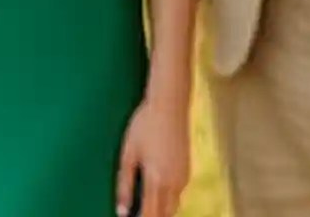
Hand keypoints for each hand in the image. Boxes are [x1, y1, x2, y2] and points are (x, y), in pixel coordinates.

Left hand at [115, 99, 190, 216]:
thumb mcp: (128, 154)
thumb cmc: (145, 125)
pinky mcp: (188, 169)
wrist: (170, 104)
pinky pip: (179, 194)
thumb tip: (121, 211)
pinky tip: (156, 194)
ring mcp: (183, 176)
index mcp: (156, 179)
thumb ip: (124, 185)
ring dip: (161, 211)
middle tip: (137, 215)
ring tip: (144, 208)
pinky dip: (168, 201)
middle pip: (164, 214)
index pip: (149, 214)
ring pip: (174, 206)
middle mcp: (174, 182)